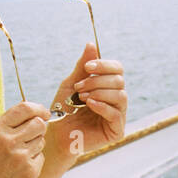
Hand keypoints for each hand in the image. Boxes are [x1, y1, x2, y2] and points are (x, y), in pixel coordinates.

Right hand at [0, 101, 50, 177]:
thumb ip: (6, 125)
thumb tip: (32, 115)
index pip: (25, 108)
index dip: (39, 109)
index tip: (44, 113)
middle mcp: (8, 141)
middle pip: (38, 124)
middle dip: (38, 128)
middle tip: (31, 135)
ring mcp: (20, 157)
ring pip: (41, 142)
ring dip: (33, 146)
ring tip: (16, 157)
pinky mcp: (29, 172)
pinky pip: (40, 158)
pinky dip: (33, 162)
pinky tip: (18, 169)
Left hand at [46, 44, 126, 161]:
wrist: (56, 133)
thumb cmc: (64, 109)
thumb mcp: (71, 83)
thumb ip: (82, 66)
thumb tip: (91, 44)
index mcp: (108, 86)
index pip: (117, 69)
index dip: (104, 65)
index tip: (87, 67)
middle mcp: (116, 99)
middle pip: (119, 81)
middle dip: (97, 81)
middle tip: (79, 87)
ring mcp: (118, 115)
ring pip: (121, 95)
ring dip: (99, 92)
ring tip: (82, 97)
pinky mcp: (117, 131)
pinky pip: (116, 114)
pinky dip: (102, 106)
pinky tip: (89, 105)